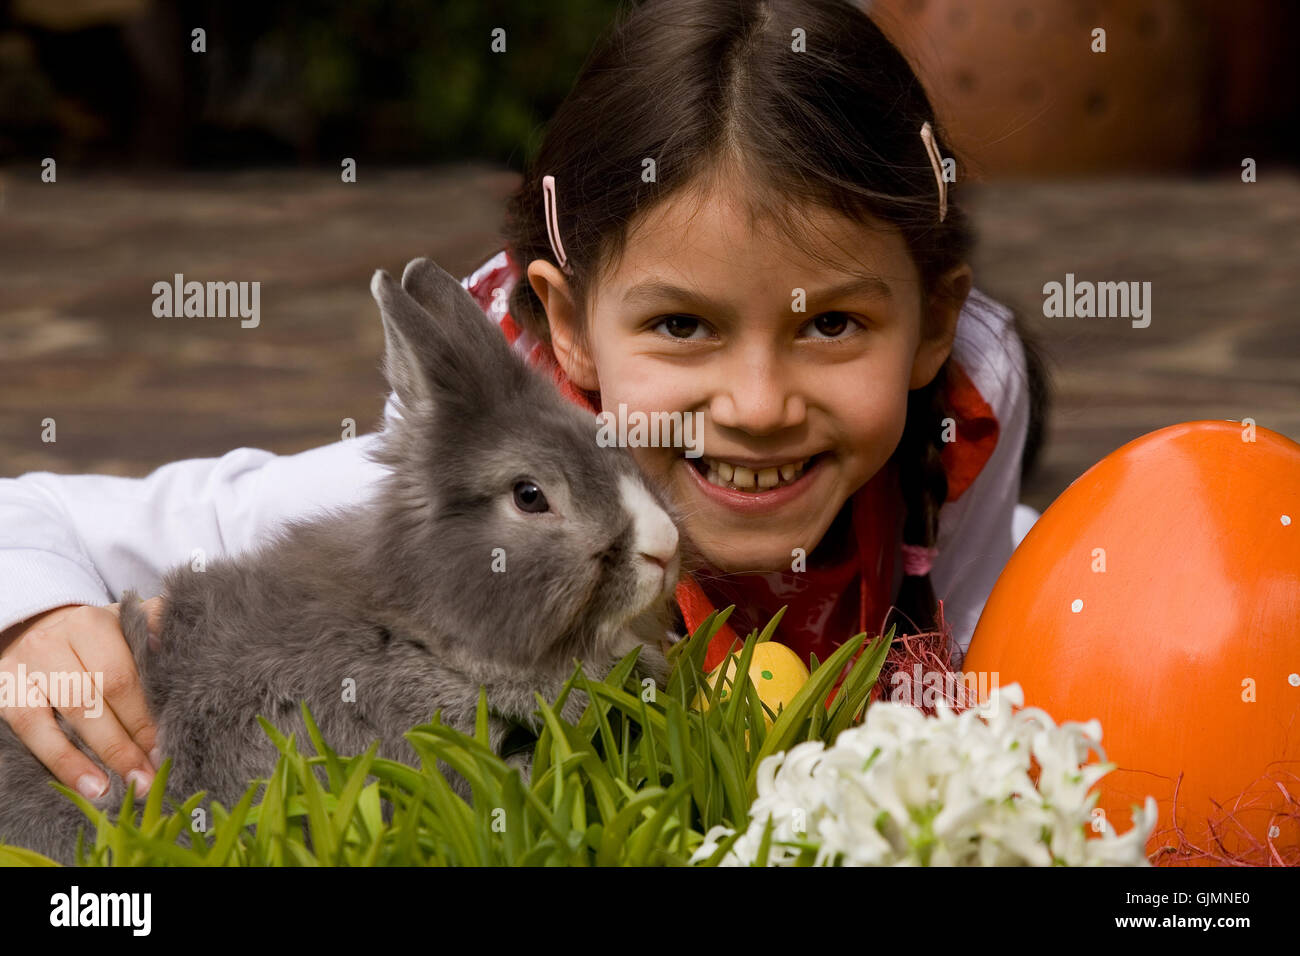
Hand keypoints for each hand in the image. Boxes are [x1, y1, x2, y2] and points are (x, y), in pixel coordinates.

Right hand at [0, 599, 164, 800]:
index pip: (122, 675)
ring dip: (100, 755)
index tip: (166, 745)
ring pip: (67, 716)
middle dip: (128, 740)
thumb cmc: (94, 641)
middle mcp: (54, 642)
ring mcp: (25, 668)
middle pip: (96, 698)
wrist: (37, 635)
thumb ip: (154, 629)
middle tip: (151, 773)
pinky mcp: (6, 694)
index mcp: (90, 624)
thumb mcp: (123, 627)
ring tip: (125, 785)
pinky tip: (90, 786)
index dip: (144, 715)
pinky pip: (33, 733)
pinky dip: (64, 763)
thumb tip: (183, 647)